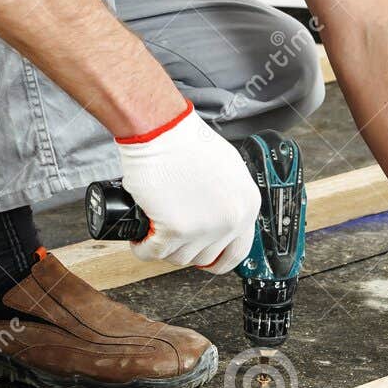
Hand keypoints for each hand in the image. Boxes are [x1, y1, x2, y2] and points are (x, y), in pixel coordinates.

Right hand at [116, 103, 259, 274]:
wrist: (161, 130)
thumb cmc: (185, 141)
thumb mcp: (226, 168)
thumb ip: (228, 197)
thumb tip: (216, 216)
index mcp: (247, 204)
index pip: (239, 250)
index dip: (217, 257)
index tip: (205, 257)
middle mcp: (231, 219)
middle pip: (206, 257)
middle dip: (186, 250)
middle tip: (172, 237)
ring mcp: (205, 227)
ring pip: (180, 258)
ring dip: (164, 249)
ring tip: (153, 233)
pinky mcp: (176, 229)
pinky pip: (155, 252)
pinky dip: (144, 249)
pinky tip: (140, 240)